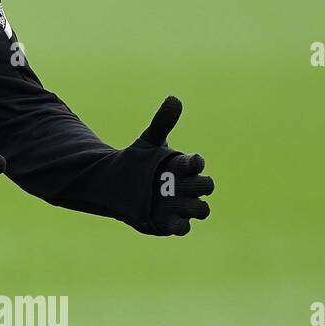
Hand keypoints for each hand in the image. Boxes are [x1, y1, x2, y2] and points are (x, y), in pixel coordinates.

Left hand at [131, 96, 213, 235]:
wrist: (118, 186)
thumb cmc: (139, 163)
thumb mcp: (148, 142)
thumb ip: (162, 123)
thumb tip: (174, 98)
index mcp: (183, 166)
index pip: (197, 164)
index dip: (196, 162)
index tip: (191, 160)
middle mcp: (187, 187)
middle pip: (206, 187)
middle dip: (199, 185)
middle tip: (184, 183)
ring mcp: (180, 205)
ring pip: (201, 209)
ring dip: (195, 206)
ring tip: (180, 202)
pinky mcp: (169, 222)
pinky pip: (183, 227)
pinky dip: (182, 226)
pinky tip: (176, 223)